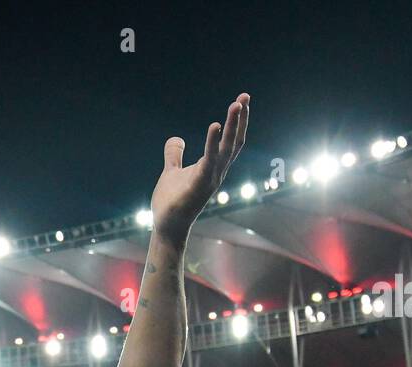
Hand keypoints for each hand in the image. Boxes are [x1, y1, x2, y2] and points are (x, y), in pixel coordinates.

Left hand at [150, 93, 249, 246]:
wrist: (166, 225)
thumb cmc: (172, 202)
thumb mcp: (171, 172)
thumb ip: (174, 155)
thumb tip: (176, 138)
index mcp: (212, 167)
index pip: (231, 141)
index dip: (237, 122)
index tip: (241, 101)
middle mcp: (217, 172)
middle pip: (234, 141)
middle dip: (240, 119)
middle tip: (244, 96)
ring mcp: (210, 178)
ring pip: (227, 149)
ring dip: (232, 126)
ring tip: (236, 105)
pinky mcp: (200, 184)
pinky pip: (210, 160)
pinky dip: (213, 143)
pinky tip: (215, 125)